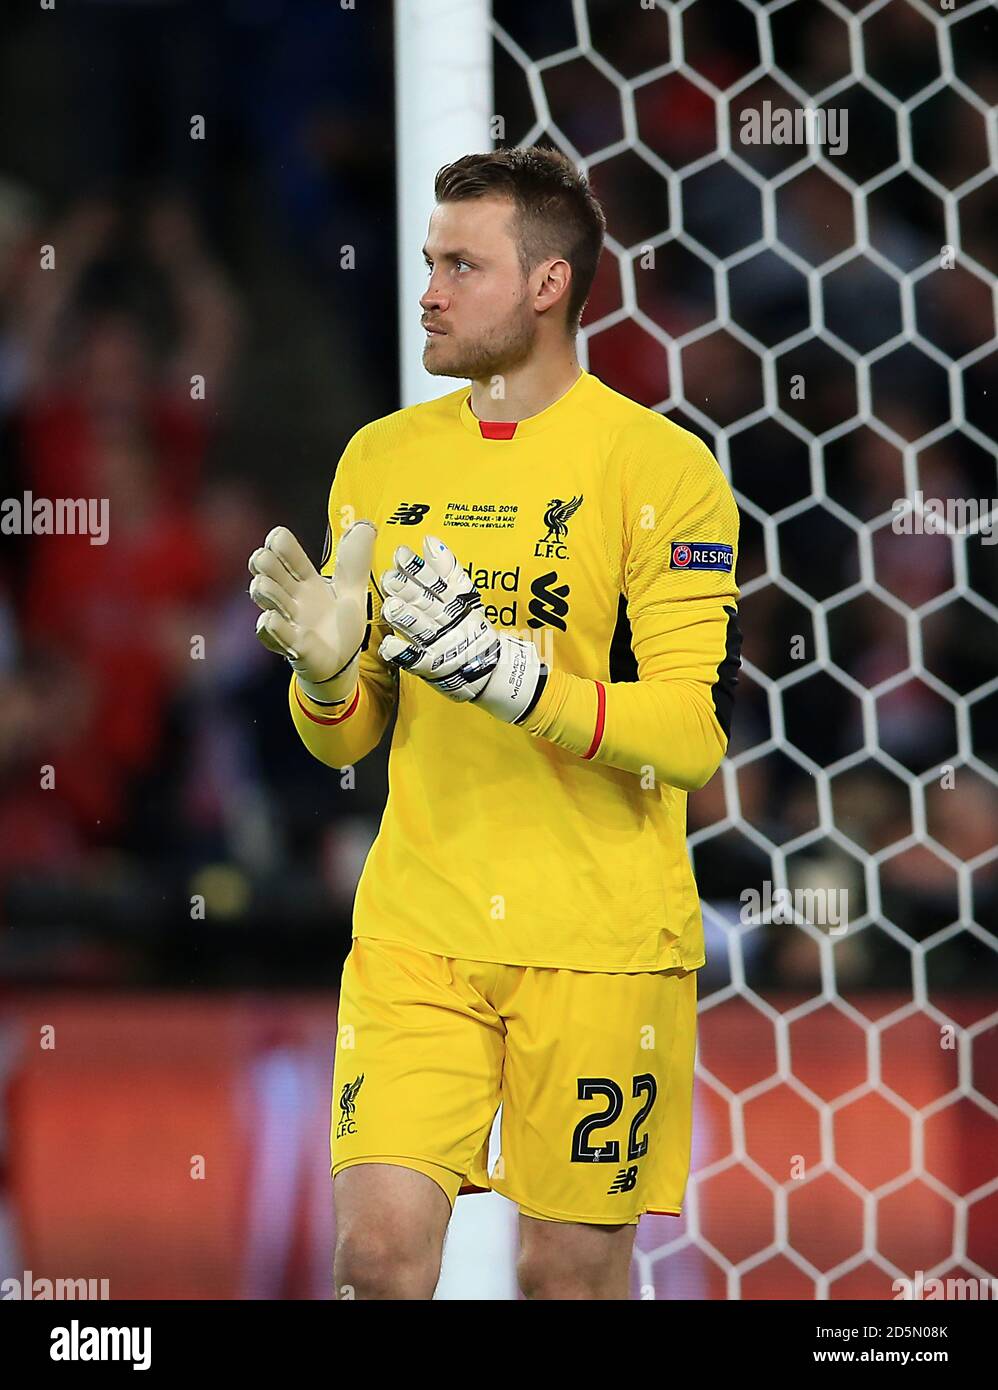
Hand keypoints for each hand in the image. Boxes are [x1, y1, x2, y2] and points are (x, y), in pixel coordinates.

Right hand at [248, 521, 375, 702]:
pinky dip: (272, 625)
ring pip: (263, 594)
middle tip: (274, 567)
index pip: (282, 550)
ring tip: (274, 592)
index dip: (278, 542)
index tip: (280, 542)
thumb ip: (355, 560)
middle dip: (264, 561)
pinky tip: (272, 618)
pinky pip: (272, 631)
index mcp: (305, 579)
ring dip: (266, 589)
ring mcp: (288, 619)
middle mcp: (291, 596)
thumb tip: (364, 524)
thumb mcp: (352, 589)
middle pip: (263, 567)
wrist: (342, 663)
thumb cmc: (339, 625)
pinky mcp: (292, 645)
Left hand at [378, 535, 546, 723]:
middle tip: (390, 578)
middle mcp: (448, 622)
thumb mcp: (464, 596)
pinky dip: (404, 654)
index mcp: (455, 603)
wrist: (488, 670)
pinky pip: (416, 660)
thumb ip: (448, 569)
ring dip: (406, 619)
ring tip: (391, 607)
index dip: (420, 569)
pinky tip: (388, 646)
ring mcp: (440, 645)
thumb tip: (430, 540)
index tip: (402, 554)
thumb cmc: (469, 628)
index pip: (437, 583)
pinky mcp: (432, 667)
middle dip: (409, 591)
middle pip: (427, 604)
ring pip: (421, 630)